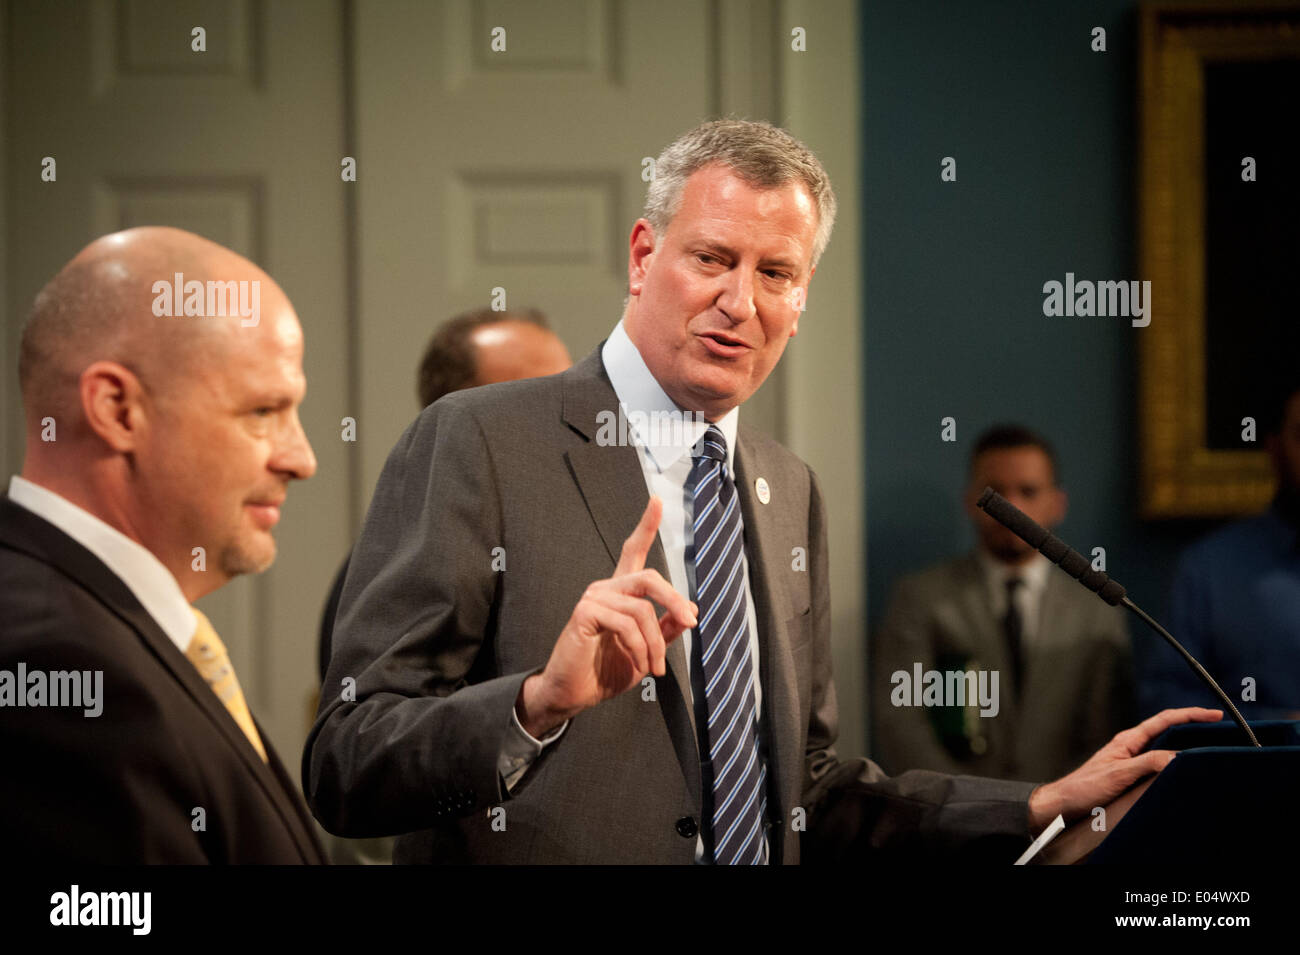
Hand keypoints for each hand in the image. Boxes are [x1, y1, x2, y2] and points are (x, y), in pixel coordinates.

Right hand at [516, 496, 696, 737]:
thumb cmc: (605, 671)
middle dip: (674, 599)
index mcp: (621, 593)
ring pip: (643, 610)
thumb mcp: (647, 651)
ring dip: (656, 644)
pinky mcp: (584, 613)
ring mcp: (593, 598)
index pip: (632, 551)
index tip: (656, 501)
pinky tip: (639, 664)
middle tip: (690, 623)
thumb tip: (690, 611)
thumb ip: (666, 630)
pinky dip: (640, 649)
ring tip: (655, 668)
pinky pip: (627, 624)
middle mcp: (606, 589)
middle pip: (650, 577)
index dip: (645, 525)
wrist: (574, 694)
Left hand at [1027, 707, 1222, 831]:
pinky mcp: (1130, 775)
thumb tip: (1178, 756)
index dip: (1190, 715)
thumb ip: (1148, 763)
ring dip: (1185, 744)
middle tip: (1218, 727)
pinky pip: (1158, 764)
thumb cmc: (1085, 787)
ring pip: (1164, 747)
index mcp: (1128, 740)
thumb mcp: (1120, 774)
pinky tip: (1183, 771)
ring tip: (1208, 746)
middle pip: (1167, 730)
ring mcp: (1131, 760)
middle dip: (1192, 725)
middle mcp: (1131, 747)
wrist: (1064, 803)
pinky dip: (1174, 763)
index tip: (1214, 715)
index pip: (1165, 720)